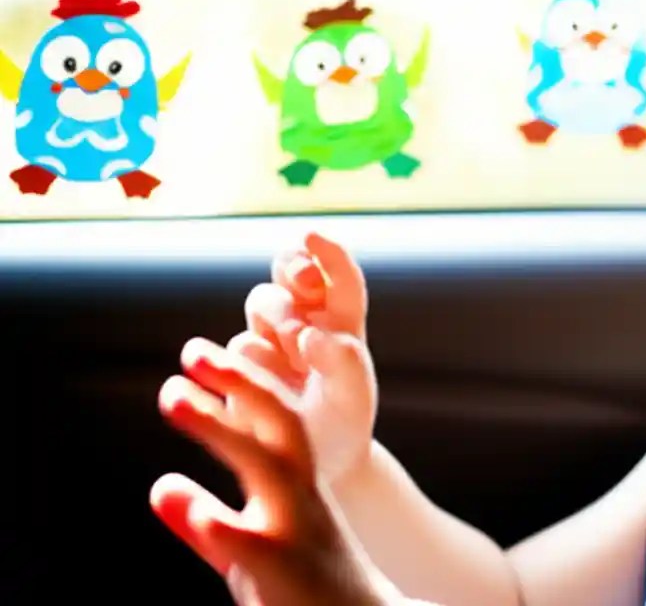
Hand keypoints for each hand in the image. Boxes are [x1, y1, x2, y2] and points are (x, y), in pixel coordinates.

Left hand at [150, 339, 398, 605]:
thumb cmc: (306, 597)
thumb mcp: (251, 551)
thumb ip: (203, 519)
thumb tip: (160, 487)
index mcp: (298, 491)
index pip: (277, 421)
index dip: (243, 382)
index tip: (202, 353)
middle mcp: (302, 501)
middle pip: (281, 424)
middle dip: (241, 381)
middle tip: (193, 349)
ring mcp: (293, 533)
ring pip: (267, 464)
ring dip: (220, 423)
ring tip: (172, 395)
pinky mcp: (278, 572)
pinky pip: (244, 541)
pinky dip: (211, 515)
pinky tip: (171, 491)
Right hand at [228, 232, 377, 483]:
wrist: (312, 463)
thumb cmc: (344, 419)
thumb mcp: (353, 393)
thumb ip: (342, 361)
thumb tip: (312, 334)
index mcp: (342, 320)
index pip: (339, 277)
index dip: (327, 253)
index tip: (313, 237)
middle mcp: (305, 321)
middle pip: (291, 273)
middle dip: (295, 269)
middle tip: (305, 282)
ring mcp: (269, 340)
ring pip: (262, 303)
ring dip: (276, 313)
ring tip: (296, 345)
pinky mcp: (238, 365)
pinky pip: (238, 347)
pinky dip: (252, 354)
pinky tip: (264, 379)